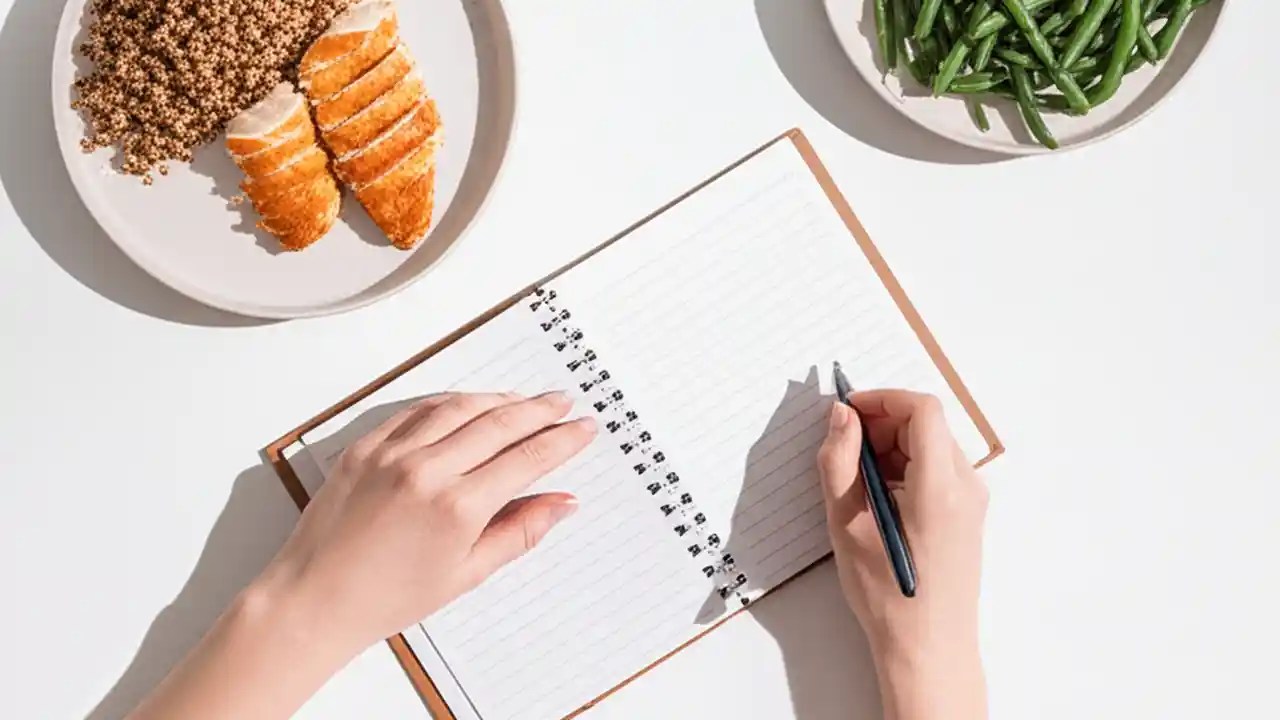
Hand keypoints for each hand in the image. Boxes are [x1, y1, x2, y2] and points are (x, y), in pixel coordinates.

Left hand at [260, 391, 596, 652]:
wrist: (314, 599)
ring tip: (524, 400)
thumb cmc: (386, 598)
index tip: (583, 428)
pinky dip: (450, 402)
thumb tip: (562, 503)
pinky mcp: (365, 447)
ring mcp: (392, 454)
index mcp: (457, 507)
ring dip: (499, 399)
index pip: (527, 459)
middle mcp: (426, 471)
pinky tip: (468, 403)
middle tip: (563, 404)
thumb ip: (520, 532)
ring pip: (460, 406)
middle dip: (539, 410)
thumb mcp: (467, 574)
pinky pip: (417, 410)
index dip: (562, 441)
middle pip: (500, 423)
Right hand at [817, 390, 987, 719]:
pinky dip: (904, 468)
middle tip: (844, 453)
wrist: (928, 648)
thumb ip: (840, 462)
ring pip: (930, 445)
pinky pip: (936, 469)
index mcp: (941, 487)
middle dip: (881, 425)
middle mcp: (966, 486)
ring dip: (891, 448)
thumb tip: (841, 416)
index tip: (847, 412)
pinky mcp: (968, 513)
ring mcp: (973, 500)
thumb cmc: (887, 595)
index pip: (921, 409)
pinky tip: (878, 500)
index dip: (881, 399)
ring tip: (857, 485)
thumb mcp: (847, 524)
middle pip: (926, 424)